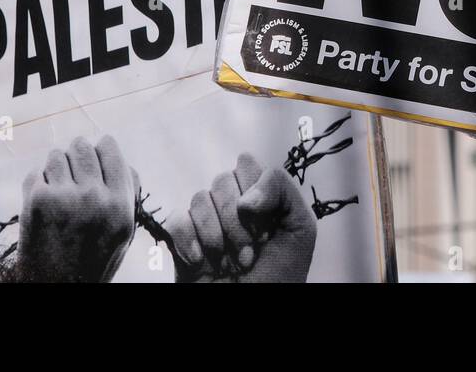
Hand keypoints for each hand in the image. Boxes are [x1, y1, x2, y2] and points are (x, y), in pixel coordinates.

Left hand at [18, 135, 135, 282]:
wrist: (57, 290)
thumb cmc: (92, 261)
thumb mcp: (124, 231)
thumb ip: (128, 193)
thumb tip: (120, 158)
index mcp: (120, 204)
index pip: (110, 149)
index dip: (101, 150)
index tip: (94, 159)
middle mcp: (94, 197)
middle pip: (82, 146)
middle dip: (76, 155)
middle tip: (73, 172)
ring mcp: (64, 198)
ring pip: (57, 155)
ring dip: (56, 167)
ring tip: (57, 187)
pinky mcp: (36, 203)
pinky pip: (36, 173)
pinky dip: (38, 182)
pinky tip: (42, 199)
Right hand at [168, 153, 316, 282]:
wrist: (252, 313)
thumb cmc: (281, 275)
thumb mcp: (300, 228)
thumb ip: (282, 190)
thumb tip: (245, 197)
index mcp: (258, 196)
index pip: (246, 164)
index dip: (255, 191)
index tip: (266, 227)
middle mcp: (230, 204)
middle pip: (222, 181)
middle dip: (237, 222)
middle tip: (248, 252)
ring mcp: (204, 222)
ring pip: (198, 198)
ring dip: (216, 235)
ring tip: (229, 263)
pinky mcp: (182, 242)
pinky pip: (175, 220)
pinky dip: (187, 239)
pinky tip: (200, 261)